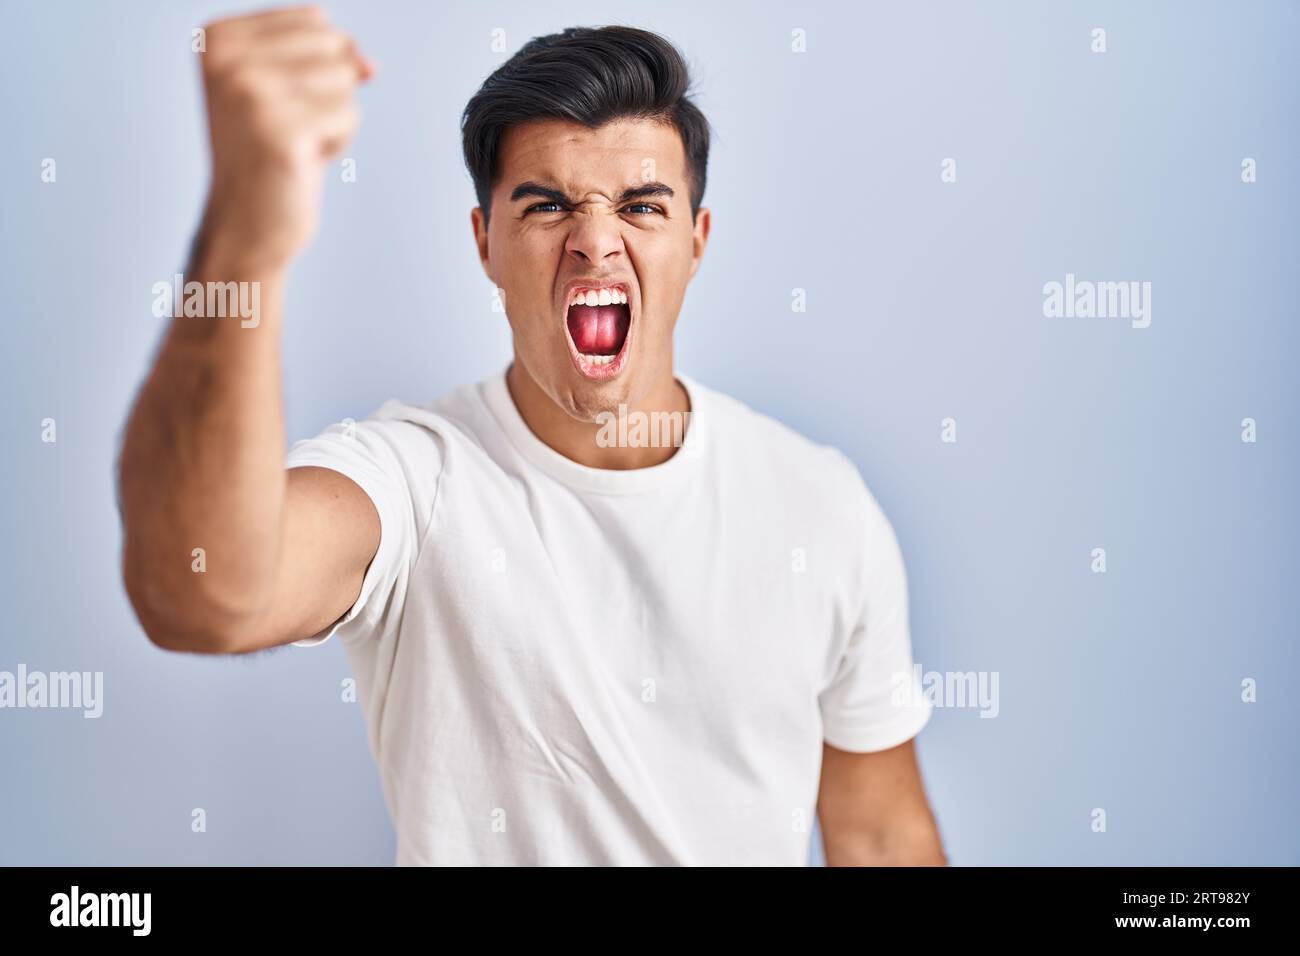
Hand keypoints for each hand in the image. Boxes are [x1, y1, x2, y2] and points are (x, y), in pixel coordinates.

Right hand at [196, 6, 373, 271]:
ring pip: (344, 78)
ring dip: (332, 118)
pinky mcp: (283, 129)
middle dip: (328, 90)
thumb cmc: (270, 152)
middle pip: (332, 43)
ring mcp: (251, 92)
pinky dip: (337, 142)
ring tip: (295, 142)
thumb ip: (326, 54)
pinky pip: (349, 115)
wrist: (245, 223)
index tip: (277, 102)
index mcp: (218, 37)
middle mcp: (227, 58)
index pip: (313, 19)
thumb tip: (367, 63)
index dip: (314, 67)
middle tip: (289, 125)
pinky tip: (302, 160)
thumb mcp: (289, 86)